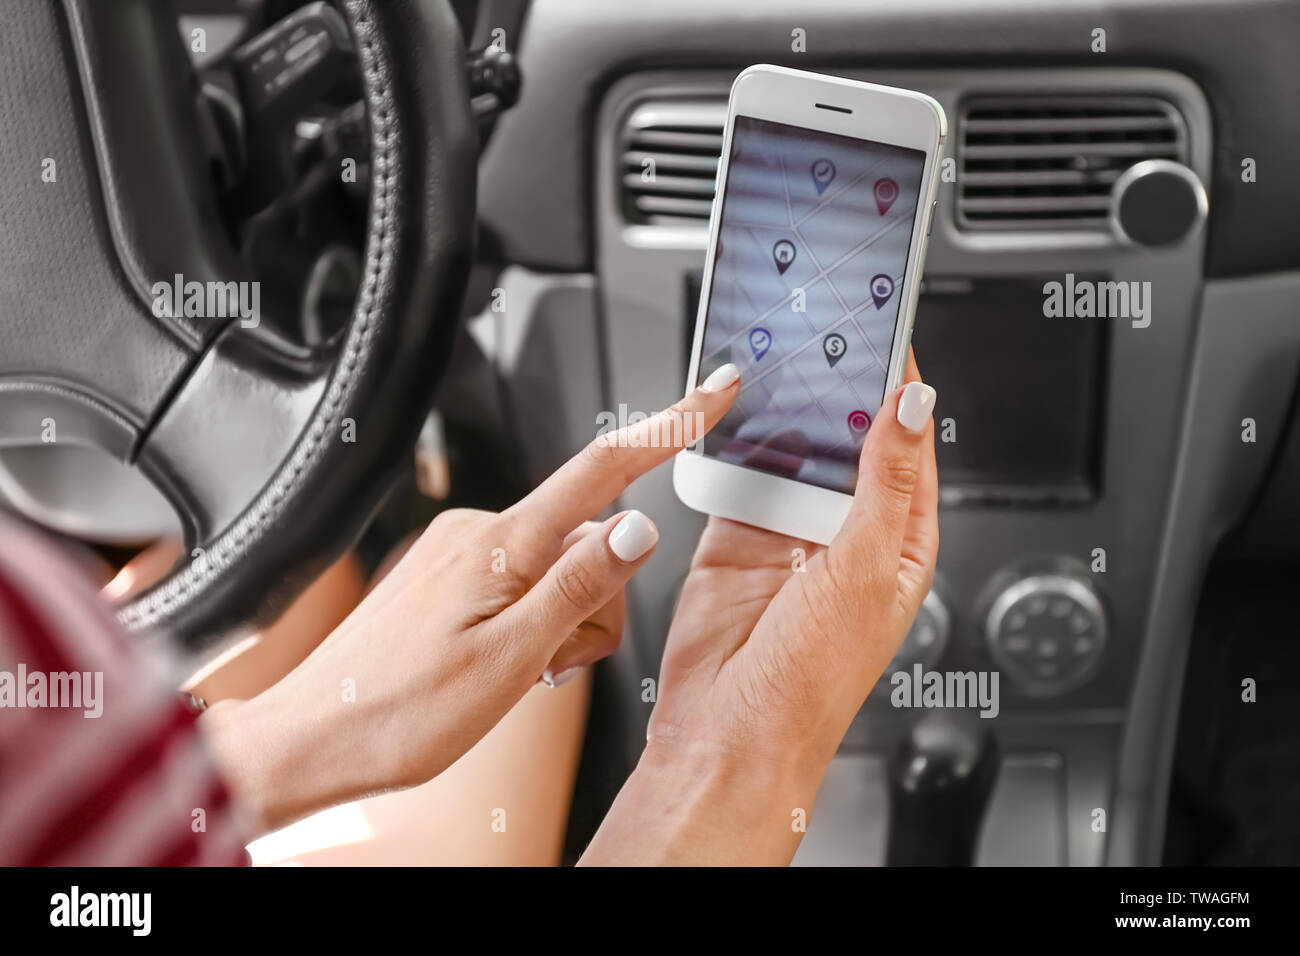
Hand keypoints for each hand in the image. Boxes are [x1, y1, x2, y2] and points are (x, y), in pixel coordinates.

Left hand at [201, 365, 742, 831]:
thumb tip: (637, 527)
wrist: (313, 741)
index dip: (671, 425)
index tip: (715, 390)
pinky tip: (505, 664)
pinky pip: (525, 583)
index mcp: (501, 544)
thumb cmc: (396, 713)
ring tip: (521, 673)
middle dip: (596, 605)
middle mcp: (481, 532)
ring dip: (563, 625)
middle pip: (591, 542)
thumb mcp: (510, 660)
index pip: (604, 468)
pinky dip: (535, 624)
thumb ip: (579, 588)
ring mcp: (463, 551)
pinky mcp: (452, 574)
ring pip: (561, 570)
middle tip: (552, 665)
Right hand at [582, 353, 937, 864]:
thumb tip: (911, 406)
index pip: (909, 445)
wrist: (728, 737)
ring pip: (793, 449)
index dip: (903, 389)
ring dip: (787, 411)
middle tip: (825, 331)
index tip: (890, 332)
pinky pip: (740, 470)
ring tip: (781, 358)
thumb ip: (883, 483)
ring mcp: (789, 532)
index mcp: (898, 544)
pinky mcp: (736, 533)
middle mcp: (846, 534)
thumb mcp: (864, 571)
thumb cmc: (810, 683)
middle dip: (838, 390)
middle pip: (848, 438)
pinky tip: (734, 410)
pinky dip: (735, 441)